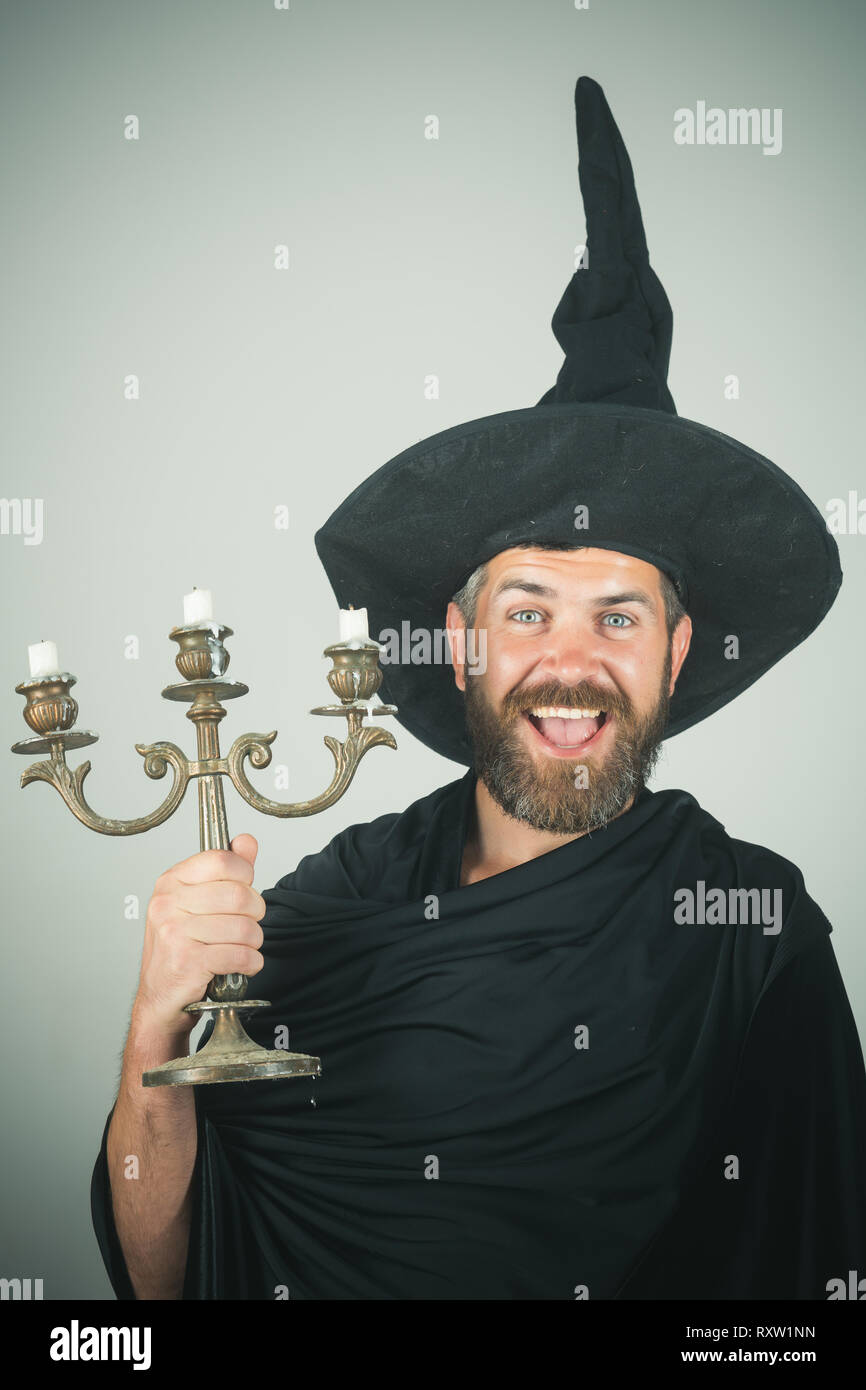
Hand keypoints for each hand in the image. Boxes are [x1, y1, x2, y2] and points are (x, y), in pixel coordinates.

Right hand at [133, 833, 265, 1037]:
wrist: (161, 997)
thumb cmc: (180, 948)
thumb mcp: (199, 901)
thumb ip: (227, 870)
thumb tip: (246, 841)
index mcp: (171, 881)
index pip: (223, 860)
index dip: (246, 875)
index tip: (245, 887)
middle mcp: (168, 903)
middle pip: (240, 894)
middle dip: (255, 913)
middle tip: (247, 924)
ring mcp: (174, 933)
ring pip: (244, 927)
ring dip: (253, 942)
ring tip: (241, 946)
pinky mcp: (186, 962)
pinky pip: (239, 955)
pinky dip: (250, 963)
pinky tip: (242, 964)